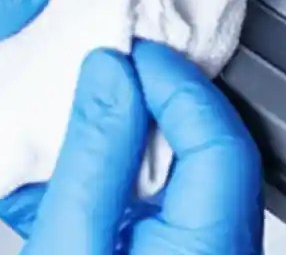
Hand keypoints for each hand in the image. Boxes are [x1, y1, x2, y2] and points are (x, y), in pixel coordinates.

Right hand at [0, 41, 263, 254]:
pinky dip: (125, 181)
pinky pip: (166, 210)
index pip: (219, 136)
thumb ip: (92, 158)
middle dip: (159, 100)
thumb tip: (110, 73)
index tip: (131, 51)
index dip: (175, 80)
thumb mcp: (67, 246)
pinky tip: (76, 171)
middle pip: (212, 151)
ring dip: (139, 138)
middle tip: (115, 64)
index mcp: (207, 248)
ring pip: (190, 178)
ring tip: (90, 110)